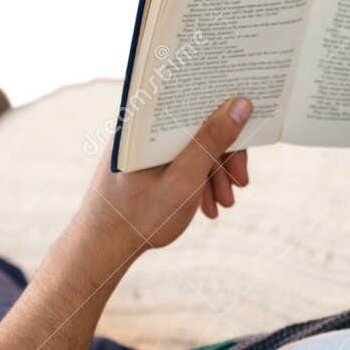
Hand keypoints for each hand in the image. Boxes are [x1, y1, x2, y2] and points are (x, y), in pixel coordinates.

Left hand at [71, 97, 252, 279]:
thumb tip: (241, 104)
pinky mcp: (141, 162)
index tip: (249, 132)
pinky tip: (207, 205)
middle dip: (222, 156)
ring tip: (223, 203)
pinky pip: (175, 160)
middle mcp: (139, 126)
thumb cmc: (137, 217)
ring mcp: (140, 145)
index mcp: (142, 120)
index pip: (192, 99)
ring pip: (188, 146)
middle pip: (194, 125)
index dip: (225, 114)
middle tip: (240, 183)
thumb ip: (213, 140)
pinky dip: (196, 180)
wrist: (100, 249)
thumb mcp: (185, 180)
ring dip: (212, 173)